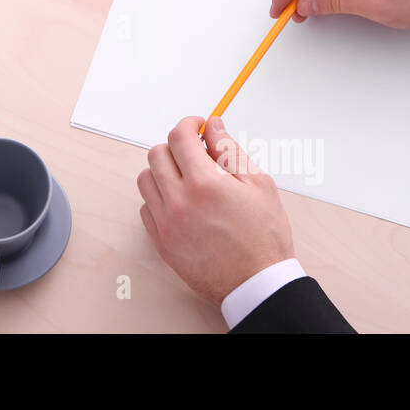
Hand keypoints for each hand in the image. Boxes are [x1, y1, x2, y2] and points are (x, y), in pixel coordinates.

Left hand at [138, 116, 294, 305]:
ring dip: (163, 171)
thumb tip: (212, 125)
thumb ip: (230, 149)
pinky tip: (180, 203)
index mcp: (204, 183)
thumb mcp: (258, 184)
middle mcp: (178, 201)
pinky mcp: (161, 242)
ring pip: (146, 179)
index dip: (189, 124)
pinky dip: (159, 199)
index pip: (180, 137)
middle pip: (157, 154)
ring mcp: (166, 223)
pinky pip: (146, 208)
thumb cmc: (264, 237)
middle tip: (195, 153)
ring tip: (186, 178)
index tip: (197, 126)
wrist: (257, 284)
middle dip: (176, 146)